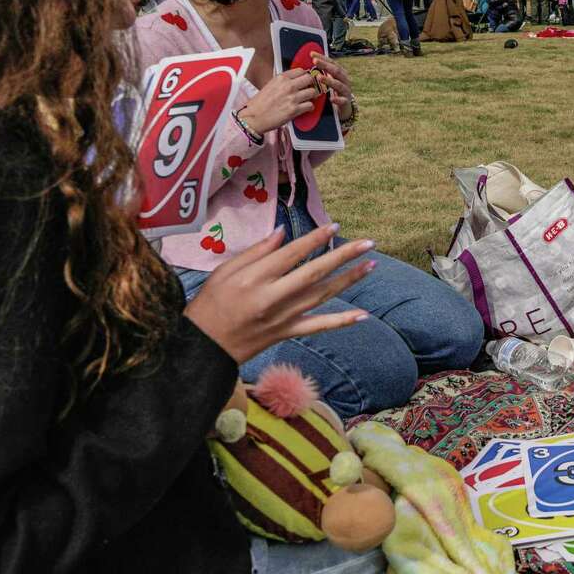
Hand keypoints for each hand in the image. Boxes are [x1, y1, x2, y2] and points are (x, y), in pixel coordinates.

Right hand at [184, 223, 375, 363]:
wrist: (203, 347)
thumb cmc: (210, 304)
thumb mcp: (223, 271)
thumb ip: (255, 252)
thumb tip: (282, 232)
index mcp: (254, 278)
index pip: (292, 254)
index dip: (315, 239)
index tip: (335, 226)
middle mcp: (272, 297)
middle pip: (314, 273)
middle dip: (343, 256)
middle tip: (368, 243)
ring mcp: (283, 317)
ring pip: (322, 296)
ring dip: (349, 280)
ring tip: (371, 265)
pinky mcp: (287, 333)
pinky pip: (319, 327)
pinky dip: (342, 322)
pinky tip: (363, 315)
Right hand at [238, 68, 318, 133]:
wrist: (254, 117)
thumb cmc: (260, 103)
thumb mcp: (271, 85)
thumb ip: (284, 81)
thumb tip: (297, 80)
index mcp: (281, 78)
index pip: (301, 71)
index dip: (304, 76)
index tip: (305, 80)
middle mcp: (288, 86)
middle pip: (309, 79)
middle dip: (311, 84)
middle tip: (308, 89)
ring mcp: (292, 98)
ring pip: (313, 92)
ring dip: (311, 96)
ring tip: (307, 99)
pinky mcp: (294, 110)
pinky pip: (310, 105)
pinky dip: (309, 107)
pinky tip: (305, 108)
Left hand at [310, 52, 354, 120]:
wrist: (344, 107)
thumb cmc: (334, 91)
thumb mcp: (329, 80)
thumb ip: (322, 72)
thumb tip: (309, 62)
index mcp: (340, 73)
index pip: (332, 63)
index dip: (322, 58)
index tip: (312, 54)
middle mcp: (344, 80)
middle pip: (336, 71)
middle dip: (325, 65)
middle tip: (314, 61)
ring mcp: (346, 91)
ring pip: (339, 84)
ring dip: (329, 80)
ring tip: (319, 77)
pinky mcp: (346, 102)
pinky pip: (342, 101)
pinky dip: (337, 100)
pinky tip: (331, 99)